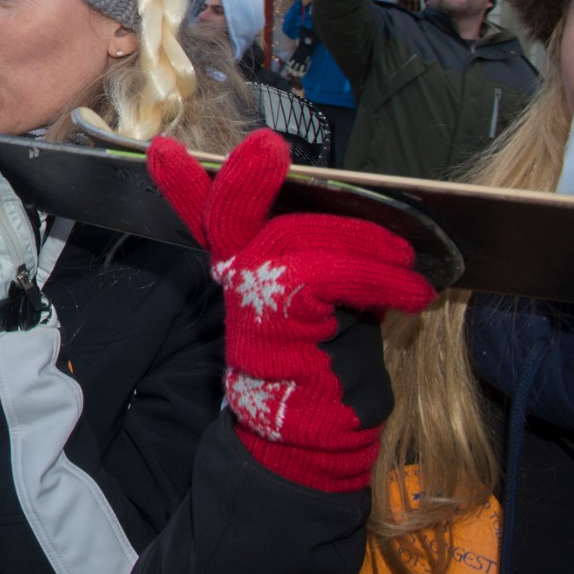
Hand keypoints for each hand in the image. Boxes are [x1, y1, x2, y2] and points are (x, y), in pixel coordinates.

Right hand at [147, 129, 435, 490]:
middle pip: (231, 217)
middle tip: (267, 146)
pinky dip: (382, 278)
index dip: (183, 184)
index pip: (209, 217)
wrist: (322, 427)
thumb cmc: (327, 355)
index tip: (160, 150)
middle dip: (244, 179)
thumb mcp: (325, 296)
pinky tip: (413, 293)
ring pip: (299, 238)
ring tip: (410, 263)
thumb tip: (360, 210)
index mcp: (246, 266)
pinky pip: (331, 273)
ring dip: (366, 243)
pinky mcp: (282, 318)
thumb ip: (320, 253)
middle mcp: (239, 278)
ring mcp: (254, 298)